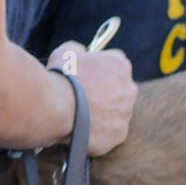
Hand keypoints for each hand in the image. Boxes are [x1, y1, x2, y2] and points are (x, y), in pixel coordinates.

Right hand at [48, 42, 136, 156]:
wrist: (56, 107)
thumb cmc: (61, 77)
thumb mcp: (67, 52)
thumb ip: (80, 50)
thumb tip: (81, 52)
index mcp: (120, 65)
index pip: (117, 66)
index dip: (103, 73)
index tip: (91, 80)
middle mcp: (129, 88)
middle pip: (121, 92)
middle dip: (107, 95)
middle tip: (86, 101)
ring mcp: (126, 113)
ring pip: (116, 114)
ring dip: (103, 115)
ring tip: (82, 118)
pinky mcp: (119, 134)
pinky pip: (110, 134)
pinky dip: (99, 133)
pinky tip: (84, 130)